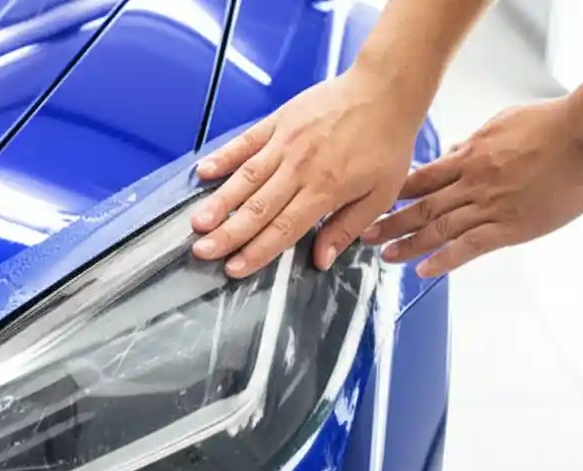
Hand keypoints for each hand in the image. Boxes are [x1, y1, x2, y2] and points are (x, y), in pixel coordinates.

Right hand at [190, 67, 425, 277]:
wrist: (385, 90)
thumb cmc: (386, 144)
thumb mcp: (380, 195)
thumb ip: (346, 228)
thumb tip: (321, 260)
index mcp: (325, 190)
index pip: (283, 228)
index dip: (257, 251)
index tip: (234, 268)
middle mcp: (299, 168)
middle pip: (257, 208)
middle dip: (228, 234)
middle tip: (201, 252)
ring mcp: (285, 143)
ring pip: (246, 178)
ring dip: (219, 202)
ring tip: (197, 223)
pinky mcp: (279, 121)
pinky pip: (246, 142)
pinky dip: (224, 157)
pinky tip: (204, 172)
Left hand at [369, 98, 582, 277]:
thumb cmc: (554, 123)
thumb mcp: (503, 123)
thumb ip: (476, 143)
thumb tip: (456, 153)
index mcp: (469, 156)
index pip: (421, 178)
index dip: (395, 193)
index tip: (375, 203)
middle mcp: (471, 183)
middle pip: (420, 206)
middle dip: (389, 222)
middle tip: (364, 235)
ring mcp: (488, 205)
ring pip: (437, 228)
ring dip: (408, 244)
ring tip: (385, 257)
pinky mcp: (510, 226)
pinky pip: (469, 247)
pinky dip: (444, 260)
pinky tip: (424, 271)